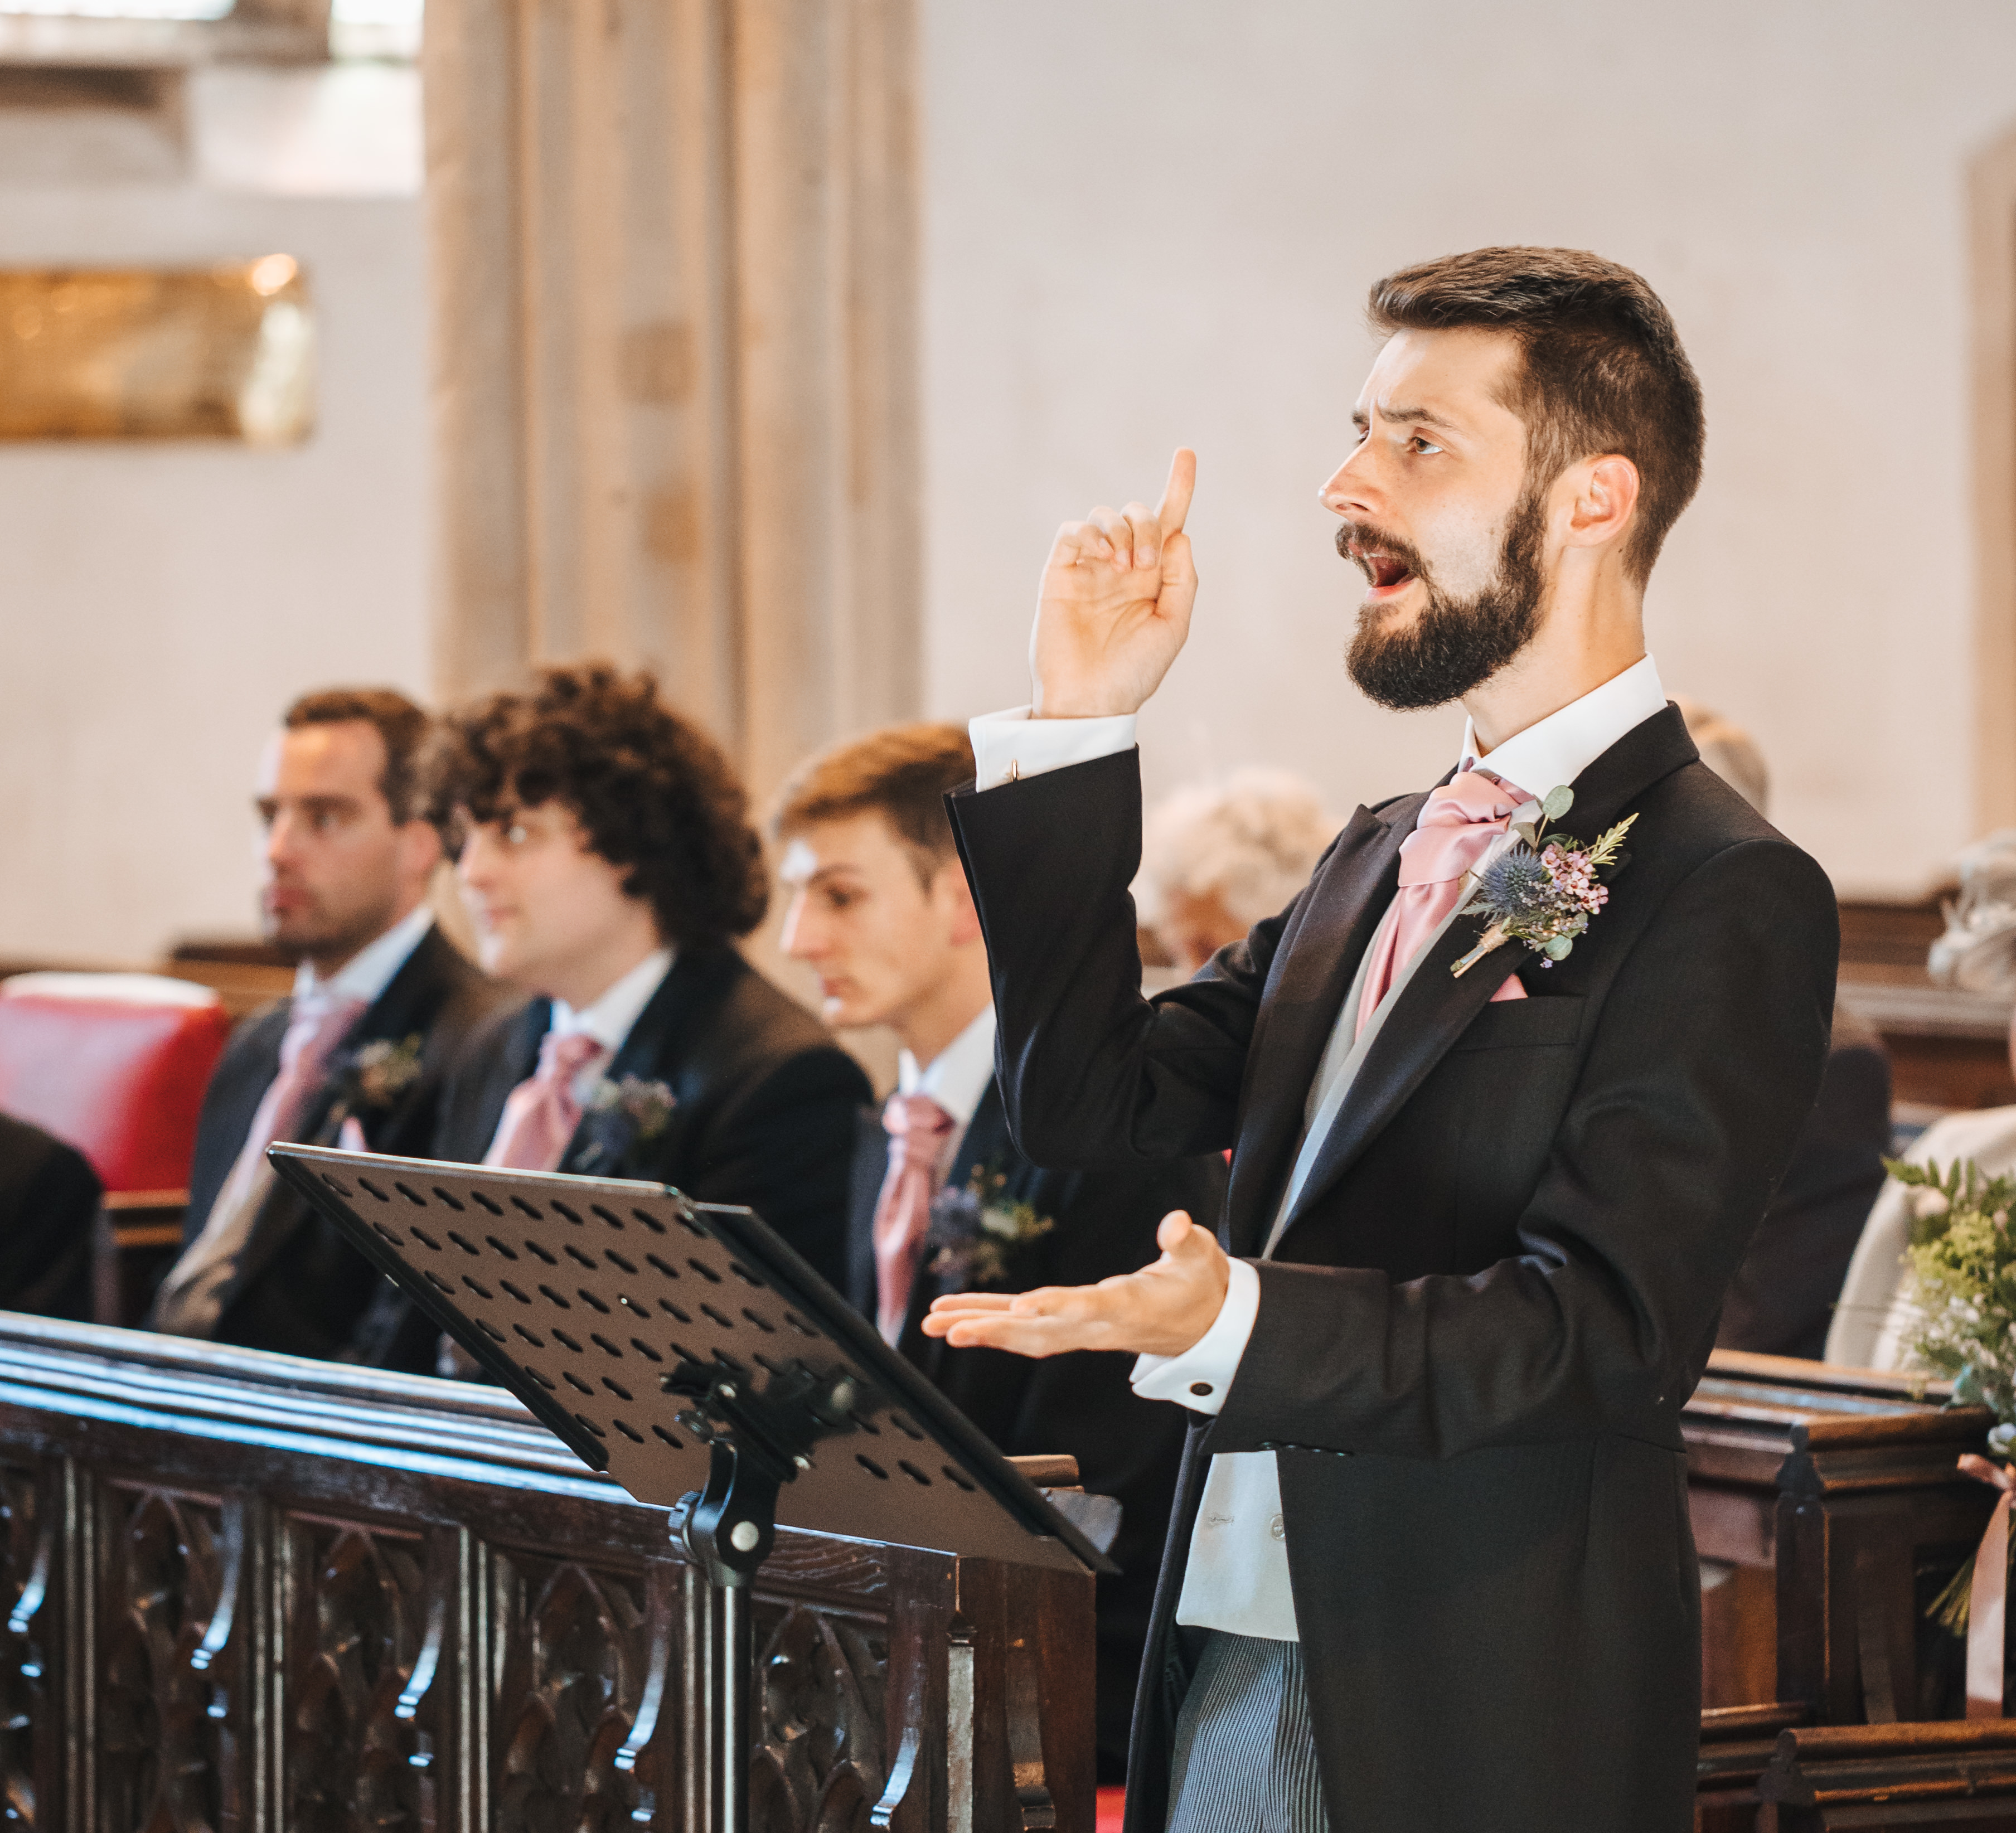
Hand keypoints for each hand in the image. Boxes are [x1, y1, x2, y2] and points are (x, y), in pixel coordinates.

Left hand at [920, 1210, 1227, 1357]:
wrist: (1202, 1324)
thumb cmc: (1198, 1286)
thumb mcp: (1201, 1258)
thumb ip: (1185, 1241)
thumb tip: (1175, 1224)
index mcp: (1127, 1307)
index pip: (1086, 1309)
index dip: (1055, 1308)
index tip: (1022, 1308)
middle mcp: (1096, 1325)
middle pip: (1039, 1332)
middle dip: (993, 1331)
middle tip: (949, 1330)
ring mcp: (1079, 1328)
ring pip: (1022, 1333)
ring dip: (978, 1327)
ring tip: (934, 1324)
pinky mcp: (1069, 1322)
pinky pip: (1022, 1324)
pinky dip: (988, 1318)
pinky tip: (957, 1318)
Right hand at [1030, 448, 1197, 717]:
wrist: (1091, 699)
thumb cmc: (1134, 671)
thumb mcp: (1174, 626)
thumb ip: (1182, 578)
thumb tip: (1178, 534)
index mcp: (1153, 578)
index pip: (1168, 523)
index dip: (1178, 487)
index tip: (1186, 454)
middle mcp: (1121, 566)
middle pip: (1139, 513)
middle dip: (1149, 525)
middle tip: (1146, 565)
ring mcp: (1090, 568)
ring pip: (1106, 515)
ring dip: (1123, 531)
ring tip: (1125, 568)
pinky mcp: (1060, 572)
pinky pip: (1074, 531)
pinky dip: (1091, 533)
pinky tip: (1103, 557)